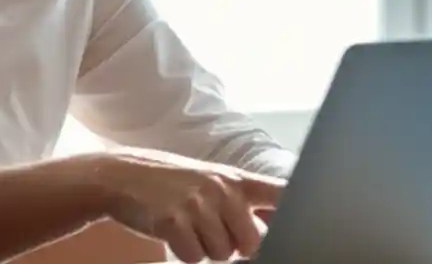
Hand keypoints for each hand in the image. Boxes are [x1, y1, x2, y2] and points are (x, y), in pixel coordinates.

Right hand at [79, 148, 284, 262]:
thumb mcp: (209, 181)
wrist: (120, 175)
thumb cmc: (170, 182)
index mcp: (235, 179)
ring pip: (222, 254)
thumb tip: (269, 233)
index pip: (281, 194)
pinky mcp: (174, 220)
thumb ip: (240, 202)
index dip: (299, 212)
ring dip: (205, 249)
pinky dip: (184, 253)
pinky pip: (194, 257)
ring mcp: (197, 203)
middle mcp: (221, 189)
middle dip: (233, 246)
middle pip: (252, 242)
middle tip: (209, 230)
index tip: (311, 226)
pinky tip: (172, 232)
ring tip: (187, 226)